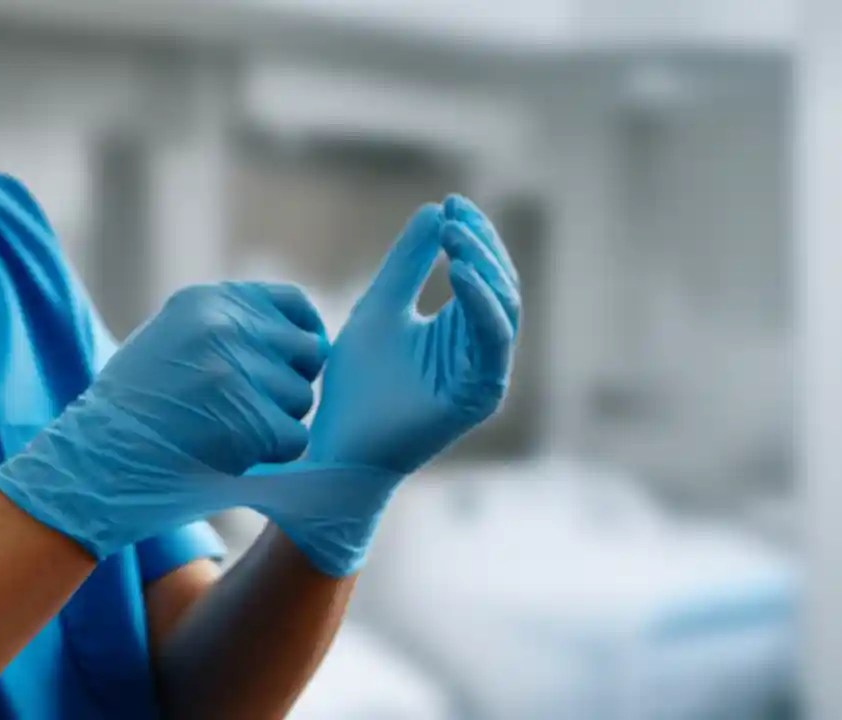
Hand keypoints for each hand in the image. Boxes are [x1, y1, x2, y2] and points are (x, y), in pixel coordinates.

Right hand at [0, 282, 327, 558]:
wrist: (96, 462)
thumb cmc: (136, 408)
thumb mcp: (174, 339)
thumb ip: (232, 328)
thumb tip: (309, 338)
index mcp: (210, 301)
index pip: (293, 303)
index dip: (302, 335)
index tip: (294, 361)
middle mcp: (229, 326)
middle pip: (308, 352)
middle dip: (288, 382)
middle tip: (250, 406)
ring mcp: (242, 371)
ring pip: (302, 398)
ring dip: (276, 421)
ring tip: (225, 429)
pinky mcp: (253, 419)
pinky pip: (295, 437)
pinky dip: (272, 454)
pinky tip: (232, 453)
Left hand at [266, 196, 519, 576]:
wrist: (337, 443)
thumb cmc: (357, 384)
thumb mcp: (381, 306)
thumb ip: (408, 263)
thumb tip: (436, 209)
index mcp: (461, 330)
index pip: (482, 274)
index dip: (473, 235)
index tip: (451, 202)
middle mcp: (479, 351)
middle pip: (499, 287)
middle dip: (481, 245)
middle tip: (455, 215)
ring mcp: (483, 374)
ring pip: (503, 309)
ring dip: (484, 268)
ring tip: (456, 236)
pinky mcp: (479, 395)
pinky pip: (491, 341)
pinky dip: (480, 303)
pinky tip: (459, 272)